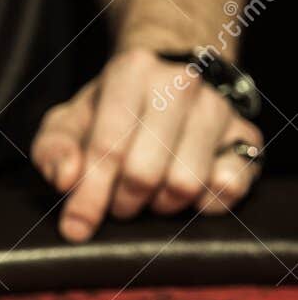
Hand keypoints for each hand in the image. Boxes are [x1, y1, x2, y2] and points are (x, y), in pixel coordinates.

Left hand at [31, 48, 262, 242]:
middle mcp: (181, 83)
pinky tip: (187, 195)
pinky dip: (205, 203)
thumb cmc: (111, 109)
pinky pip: (229, 186)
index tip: (76, 227)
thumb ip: (53, 149)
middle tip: (117, 203)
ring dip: (160, 204)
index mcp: (132, 71)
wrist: (168, 80)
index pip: (108, 148)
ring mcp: (219, 107)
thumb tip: (66, 180)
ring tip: (149, 194)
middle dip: (123, 202)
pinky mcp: (246, 134)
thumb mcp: (69, 120)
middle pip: (144, 172)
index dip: (89, 196)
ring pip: (185, 184)